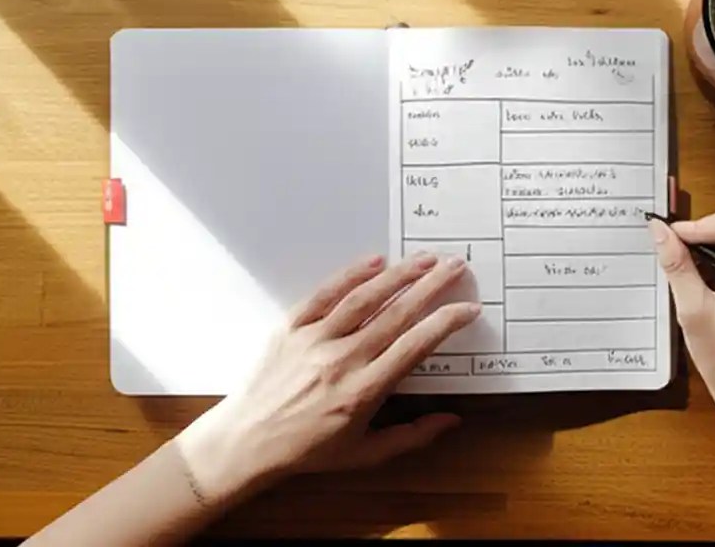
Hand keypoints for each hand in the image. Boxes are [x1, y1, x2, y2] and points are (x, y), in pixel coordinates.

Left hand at [176, 252, 478, 502]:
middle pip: (396, 313)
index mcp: (364, 390)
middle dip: (431, 286)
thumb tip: (452, 420)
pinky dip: (351, 275)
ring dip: (399, 274)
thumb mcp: (364, 455)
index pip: (416, 345)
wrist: (246, 442)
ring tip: (425, 259)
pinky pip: (325, 295)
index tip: (468, 308)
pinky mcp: (291, 327)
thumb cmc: (306, 451)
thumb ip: (411, 436)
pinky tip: (374, 261)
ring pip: (365, 298)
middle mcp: (342, 359)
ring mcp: (315, 339)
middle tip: (456, 266)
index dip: (446, 323)